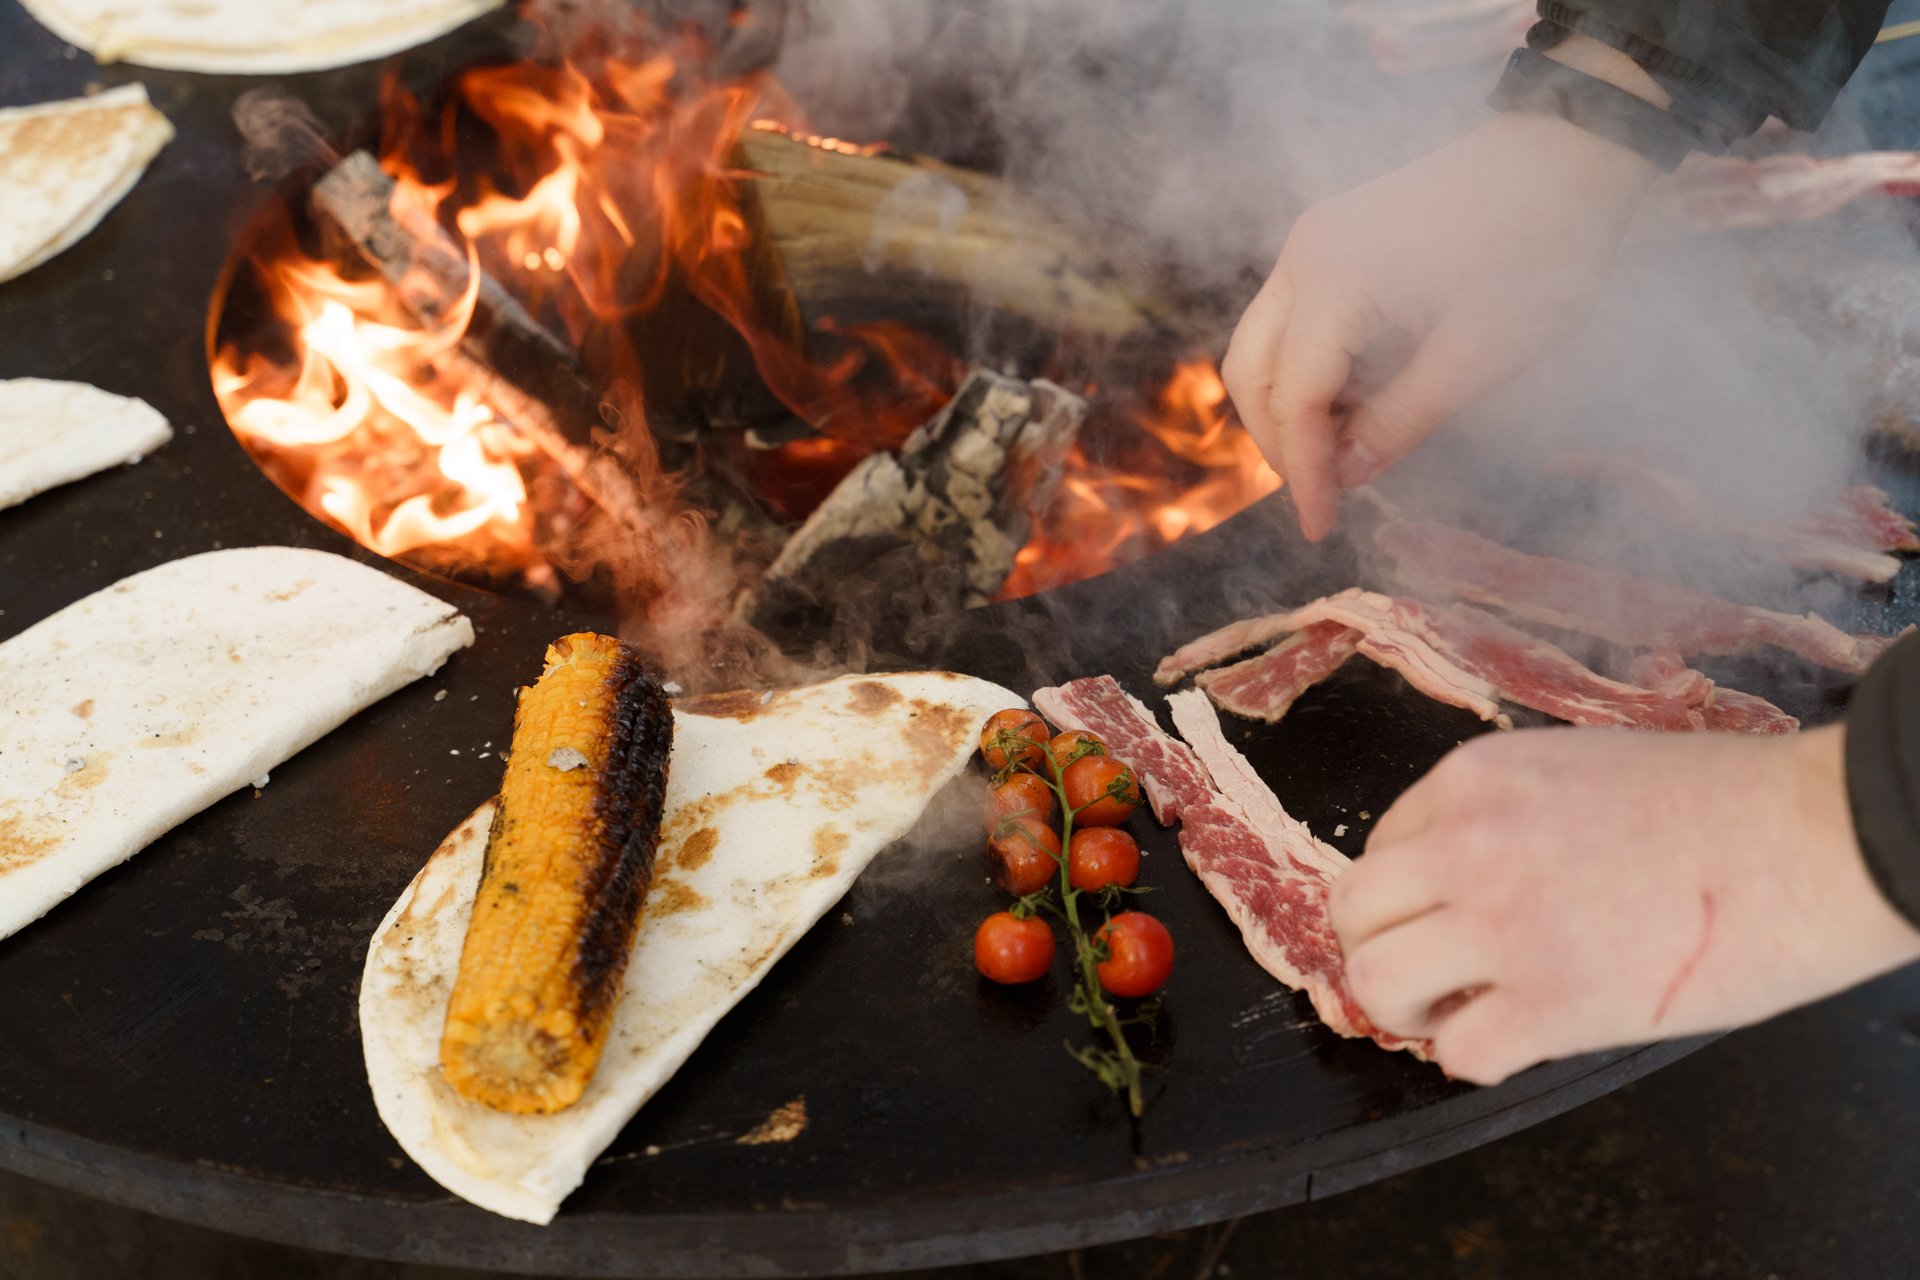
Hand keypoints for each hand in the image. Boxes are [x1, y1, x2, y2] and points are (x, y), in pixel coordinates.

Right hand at [1224, 56, 1663, 541]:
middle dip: (1281, 442)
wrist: (1571, 146)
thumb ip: (1404, 419)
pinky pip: (1291, 320)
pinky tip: (1358, 402)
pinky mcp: (1329, 238)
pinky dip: (1309, 372)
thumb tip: (1347, 473)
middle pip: (1251, 372)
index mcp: (1338, 279)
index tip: (1321, 528)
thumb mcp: (1484, 353)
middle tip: (1328, 495)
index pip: (1295, 397)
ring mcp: (1311, 240)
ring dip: (1291, 408)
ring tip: (1348, 452)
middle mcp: (1305, 255)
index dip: (1305, 471)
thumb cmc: (1542, 247)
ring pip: (1261, 347)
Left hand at [1329, 725, 1919, 1083]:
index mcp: (1475, 780)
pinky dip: (1475, 1056)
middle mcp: (1468, 847)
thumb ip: (1503, 814)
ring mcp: (1502, 927)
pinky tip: (1517, 1037)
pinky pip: (1458, 1054)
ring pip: (1376, 983)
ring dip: (1407, 1006)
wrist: (1810, 837)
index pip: (1383, 846)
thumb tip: (1456, 874)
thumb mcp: (1576, 768)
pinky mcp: (1551, 1005)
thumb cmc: (1717, 801)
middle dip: (1382, 945)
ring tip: (1457, 1007)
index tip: (1444, 914)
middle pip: (1353, 912)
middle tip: (1431, 969)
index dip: (1409, 892)